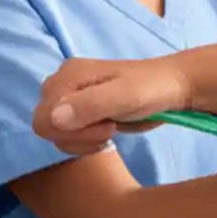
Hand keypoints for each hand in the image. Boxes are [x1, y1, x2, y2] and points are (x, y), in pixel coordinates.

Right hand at [33, 57, 191, 154]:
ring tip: (112, 130)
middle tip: (111, 129)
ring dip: (83, 140)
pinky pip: (69, 135)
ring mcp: (72, 97)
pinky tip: (108, 135)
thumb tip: (53, 119)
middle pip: (46, 126)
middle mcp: (63, 84)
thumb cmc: (153, 88)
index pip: (43, 118)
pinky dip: (85, 142)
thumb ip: (91, 105)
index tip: (107, 127)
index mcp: (68, 75)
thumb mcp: (126, 96)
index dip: (70, 132)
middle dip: (78, 136)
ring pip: (56, 134)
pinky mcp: (82, 110)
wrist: (174, 87)